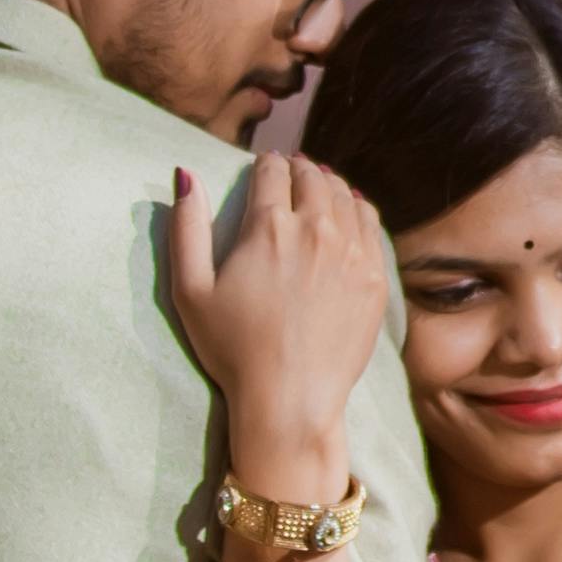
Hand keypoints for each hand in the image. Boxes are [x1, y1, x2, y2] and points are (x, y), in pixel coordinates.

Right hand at [159, 155, 389, 479]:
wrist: (290, 397)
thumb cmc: (233, 349)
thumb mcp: (190, 291)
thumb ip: (186, 228)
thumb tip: (186, 174)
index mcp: (268, 227)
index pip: (271, 171)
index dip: (265, 164)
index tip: (263, 166)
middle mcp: (315, 228)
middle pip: (312, 177)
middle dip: (298, 169)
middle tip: (291, 172)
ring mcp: (351, 250)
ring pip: (344, 195)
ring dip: (328, 184)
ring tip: (318, 186)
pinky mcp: (375, 275)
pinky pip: (370, 222)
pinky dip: (356, 208)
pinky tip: (348, 212)